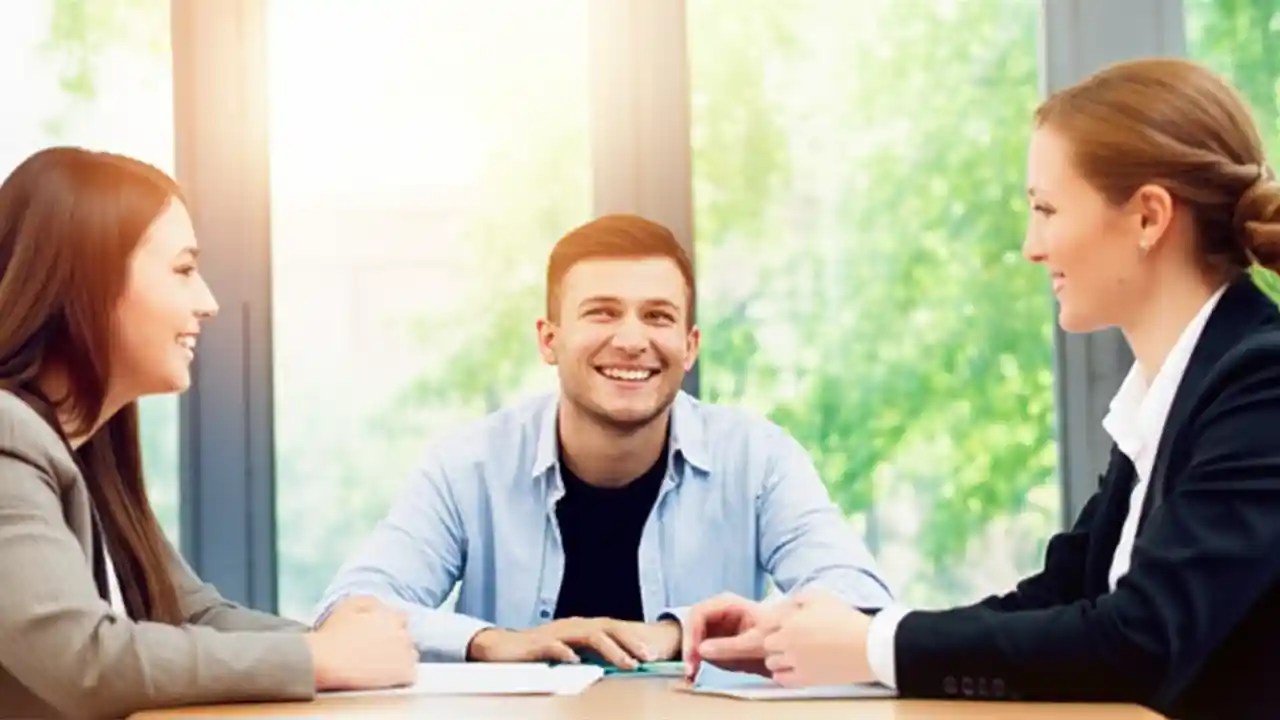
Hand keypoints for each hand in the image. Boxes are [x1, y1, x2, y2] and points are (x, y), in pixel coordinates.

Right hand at [306, 598, 416, 690]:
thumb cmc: (333, 632)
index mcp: (392, 617)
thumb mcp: (349, 605)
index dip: (390, 625)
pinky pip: (410, 674)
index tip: (379, 633)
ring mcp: (405, 655)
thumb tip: (381, 605)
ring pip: (411, 655)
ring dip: (400, 658)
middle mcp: (403, 633)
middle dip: (395, 641)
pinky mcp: (404, 675)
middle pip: (406, 637)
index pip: (401, 618)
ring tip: (381, 666)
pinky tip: (386, 678)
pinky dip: (402, 676)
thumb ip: (370, 602)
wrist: (326, 660)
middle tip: (378, 650)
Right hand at [468, 617, 665, 668]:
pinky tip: (578, 662)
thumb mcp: (569, 652)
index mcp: (581, 627)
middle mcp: (572, 626)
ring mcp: (556, 633)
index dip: (633, 639)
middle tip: (648, 657)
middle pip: (607, 628)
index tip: (652, 654)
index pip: (613, 629)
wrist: (502, 648)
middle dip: (630, 642)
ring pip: (589, 636)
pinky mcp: (538, 643)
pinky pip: (555, 646)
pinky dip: (567, 653)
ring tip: (627, 663)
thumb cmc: (538, 652)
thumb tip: (617, 665)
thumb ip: (590, 655)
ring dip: (611, 649)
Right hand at [682, 592, 794, 678]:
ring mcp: (713, 625)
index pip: (699, 613)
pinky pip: (698, 648)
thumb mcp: (756, 642)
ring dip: (689, 655)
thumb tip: (700, 650)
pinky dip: (695, 661)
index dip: (691, 633)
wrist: (787, 645)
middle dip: (688, 646)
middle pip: (691, 625)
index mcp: (726, 604)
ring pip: (692, 637)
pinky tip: (695, 674)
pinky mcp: (713, 640)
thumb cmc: (776, 635)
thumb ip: (729, 646)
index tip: (693, 654)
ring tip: (691, 674)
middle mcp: (716, 612)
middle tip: (690, 669)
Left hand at [761, 589, 873, 686]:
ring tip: (792, 655)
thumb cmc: (845, 618)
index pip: (764, 622)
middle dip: (775, 640)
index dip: (771, 622)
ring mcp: (794, 662)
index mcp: (789, 620)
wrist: (866, 646)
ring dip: (778, 658)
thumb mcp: (820, 596)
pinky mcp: (804, 679)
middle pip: (766, 643)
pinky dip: (782, 674)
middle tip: (789, 639)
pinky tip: (792, 668)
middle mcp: (786, 642)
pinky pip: (780, 679)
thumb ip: (798, 598)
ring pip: (771, 663)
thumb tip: (787, 605)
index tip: (780, 624)